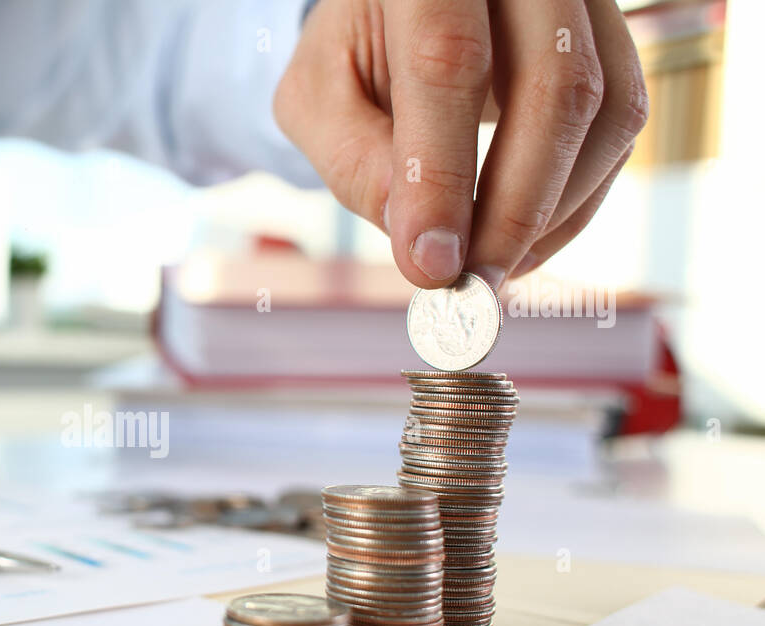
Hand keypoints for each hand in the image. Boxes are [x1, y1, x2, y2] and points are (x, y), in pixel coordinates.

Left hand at [274, 0, 648, 289]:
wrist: (402, 7)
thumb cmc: (353, 54)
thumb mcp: (318, 99)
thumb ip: (355, 161)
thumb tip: (424, 247)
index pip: (445, 60)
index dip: (441, 173)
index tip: (431, 266)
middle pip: (554, 82)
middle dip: (514, 207)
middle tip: (470, 282)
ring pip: (606, 107)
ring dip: (553, 213)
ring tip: (488, 267)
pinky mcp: (613, 34)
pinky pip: (624, 121)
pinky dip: (576, 200)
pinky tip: (521, 239)